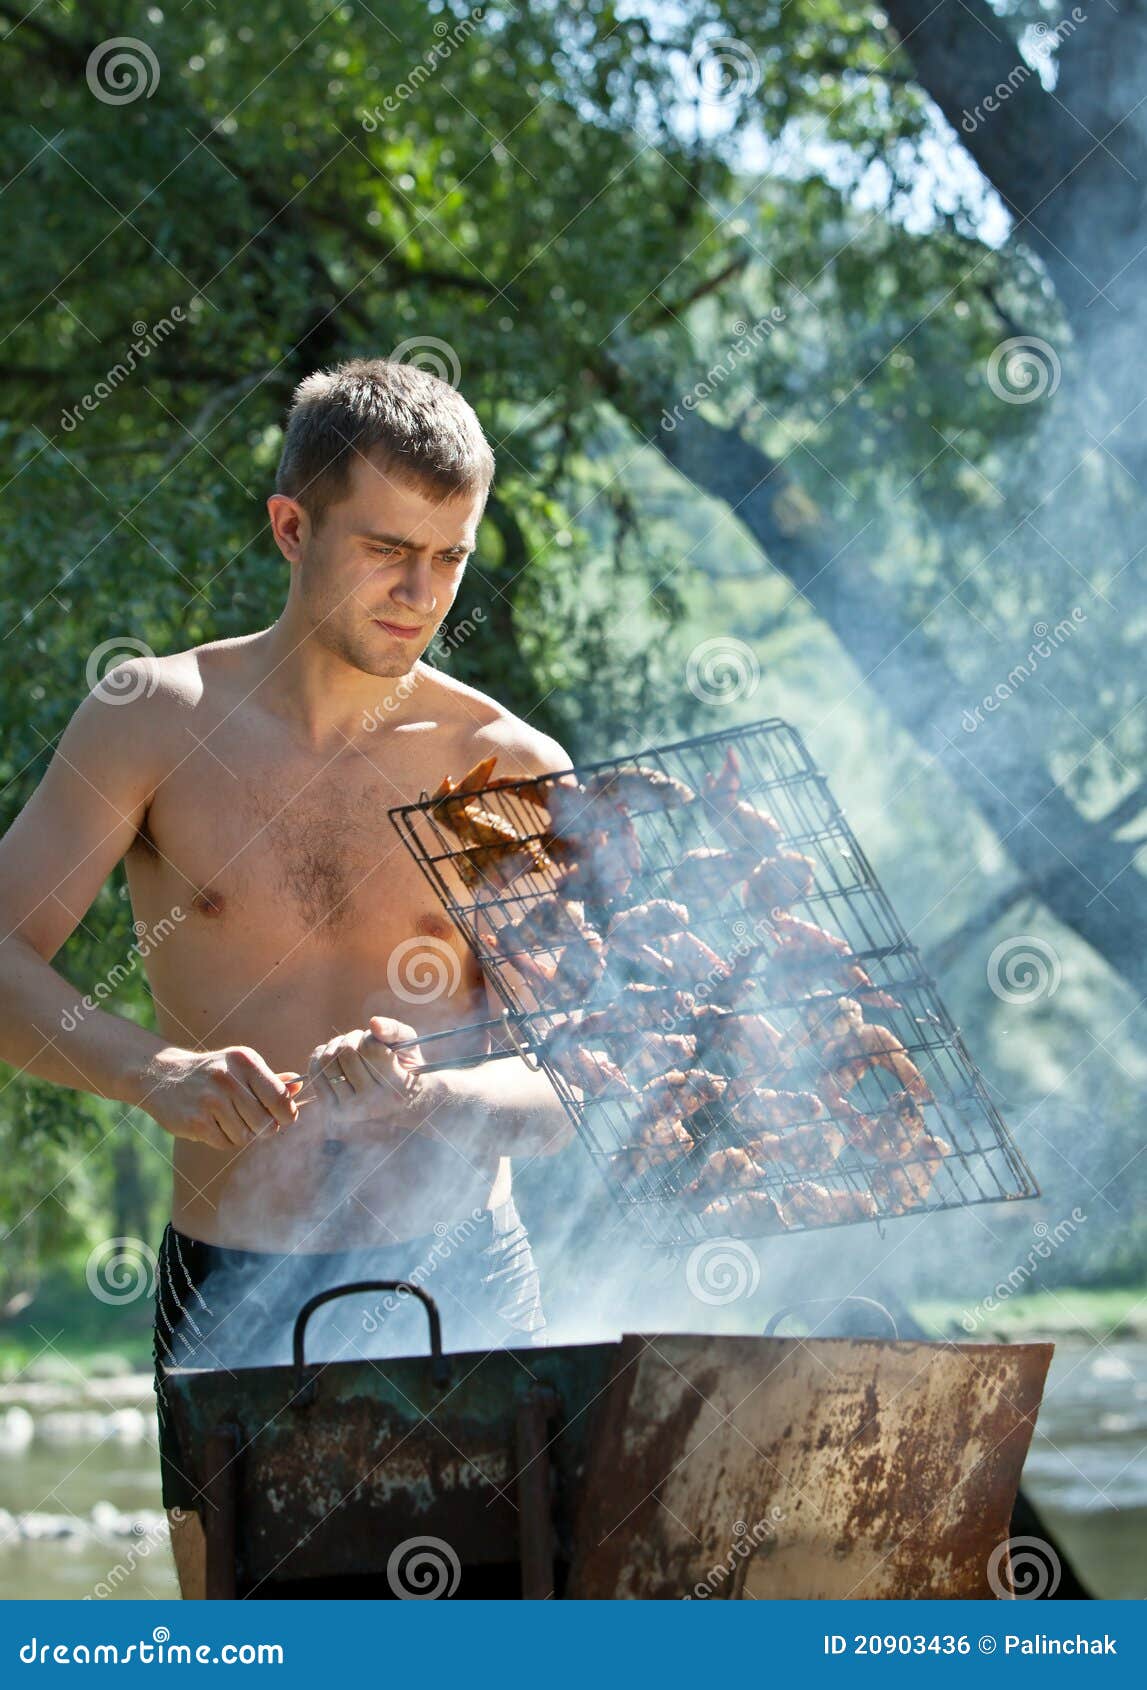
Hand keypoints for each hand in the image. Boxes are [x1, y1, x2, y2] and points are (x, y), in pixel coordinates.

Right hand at [143, 1044, 301, 1149]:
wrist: (163, 1076)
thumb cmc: (212, 1072)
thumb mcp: (240, 1066)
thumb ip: (270, 1079)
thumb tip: (299, 1087)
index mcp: (245, 1062)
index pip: (280, 1098)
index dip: (287, 1114)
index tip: (283, 1117)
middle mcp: (228, 1079)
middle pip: (265, 1123)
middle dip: (264, 1128)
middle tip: (252, 1121)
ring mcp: (210, 1101)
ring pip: (246, 1136)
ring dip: (241, 1134)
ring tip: (227, 1118)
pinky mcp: (195, 1121)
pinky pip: (225, 1143)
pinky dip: (223, 1139)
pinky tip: (212, 1124)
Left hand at [304, 1015, 426, 1123]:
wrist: (400, 1104)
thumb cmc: (405, 1067)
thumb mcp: (409, 1046)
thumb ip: (395, 1031)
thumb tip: (374, 1023)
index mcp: (396, 1089)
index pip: (371, 1049)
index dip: (371, 1037)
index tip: (377, 1041)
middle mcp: (372, 1104)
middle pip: (347, 1053)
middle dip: (353, 1038)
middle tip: (362, 1041)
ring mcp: (350, 1110)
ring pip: (328, 1061)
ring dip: (336, 1045)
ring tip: (349, 1048)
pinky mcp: (332, 1110)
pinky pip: (315, 1072)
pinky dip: (321, 1056)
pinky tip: (335, 1057)